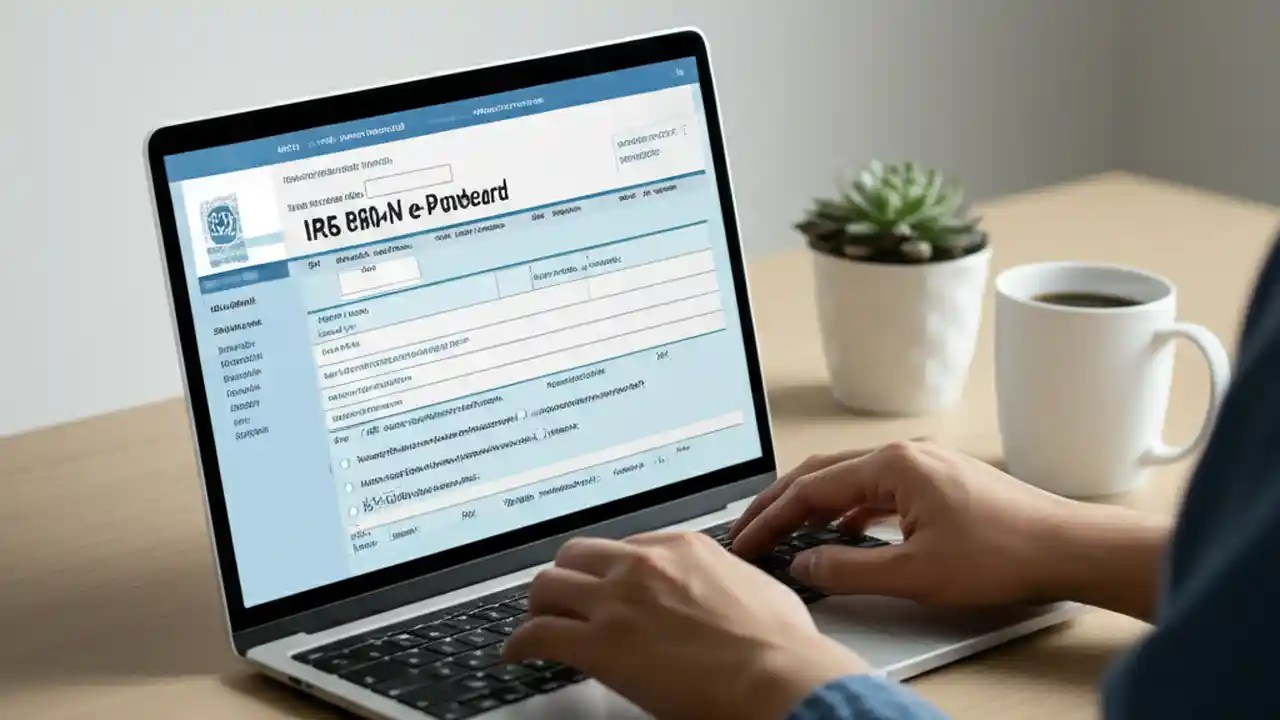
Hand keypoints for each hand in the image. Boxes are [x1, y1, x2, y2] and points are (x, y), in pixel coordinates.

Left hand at [503, 531, 867, 719]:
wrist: (776, 675)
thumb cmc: (779, 642)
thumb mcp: (753, 584)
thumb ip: (723, 578)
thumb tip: (723, 589)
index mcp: (682, 547)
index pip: (624, 546)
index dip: (609, 569)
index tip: (604, 584)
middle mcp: (643, 564)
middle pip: (576, 555)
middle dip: (566, 576)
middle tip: (562, 598)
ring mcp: (617, 602)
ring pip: (548, 586)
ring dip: (540, 605)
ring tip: (536, 621)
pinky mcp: (599, 645)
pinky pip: (538, 634)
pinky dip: (522, 643)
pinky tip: (519, 653)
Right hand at [730, 440, 1167, 614]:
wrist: (1067, 548)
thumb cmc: (1004, 553)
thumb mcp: (913, 573)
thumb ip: (847, 569)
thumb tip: (804, 563)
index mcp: (893, 464)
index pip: (810, 488)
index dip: (770, 517)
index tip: (746, 539)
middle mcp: (906, 454)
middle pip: (823, 474)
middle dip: (782, 504)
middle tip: (751, 531)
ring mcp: (925, 464)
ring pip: (850, 480)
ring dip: (815, 506)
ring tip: (788, 534)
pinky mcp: (940, 481)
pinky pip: (878, 489)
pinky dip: (849, 510)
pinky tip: (845, 533)